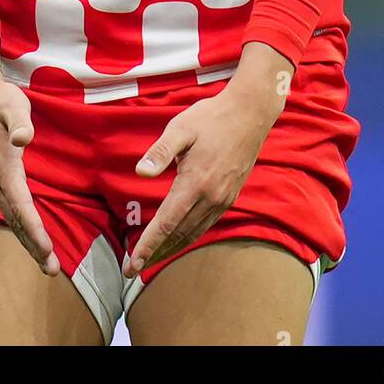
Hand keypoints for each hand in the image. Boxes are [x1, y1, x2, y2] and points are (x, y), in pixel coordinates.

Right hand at [0, 27, 59, 275]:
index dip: (34, 229)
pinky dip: (20, 225)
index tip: (47, 250)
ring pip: (10, 216)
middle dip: (32, 245)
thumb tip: (25, 138)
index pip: (21, 205)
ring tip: (45, 261)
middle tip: (51, 269)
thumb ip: (21, 123)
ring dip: (27, 239)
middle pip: (15, 219)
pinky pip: (8, 208)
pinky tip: (30, 234)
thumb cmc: (1, 100)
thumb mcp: (15, 106)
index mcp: (3, 166)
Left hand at [122, 46, 293, 279]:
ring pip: (194, 233)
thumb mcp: (180, 127)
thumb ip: (160, 152)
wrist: (250, 114)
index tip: (133, 264)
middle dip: (156, 253)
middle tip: (134, 269)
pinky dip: (189, 236)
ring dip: (172, 249)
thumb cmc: (211, 117)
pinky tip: (179, 237)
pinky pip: (206, 224)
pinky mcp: (230, 196)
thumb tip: (140, 173)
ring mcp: (223, 199)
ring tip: (153, 259)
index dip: (148, 245)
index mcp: (195, 182)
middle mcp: (210, 197)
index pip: (167, 223)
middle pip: (179, 235)